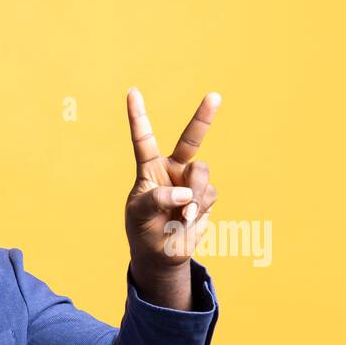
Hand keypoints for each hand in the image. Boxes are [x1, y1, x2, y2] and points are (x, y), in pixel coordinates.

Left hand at [124, 88, 219, 269]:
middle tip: (214, 96)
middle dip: (204, 117)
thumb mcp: (139, 215)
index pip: (143, 138)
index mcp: (149, 168)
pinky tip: (188, 220)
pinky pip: (208, 194)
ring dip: (194, 193)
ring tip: (182, 214)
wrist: (162, 252)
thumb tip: (187, 193)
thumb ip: (157, 200)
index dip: (138, 116)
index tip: (132, 92)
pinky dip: (198, 209)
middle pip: (191, 139)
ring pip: (202, 172)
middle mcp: (173, 169)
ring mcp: (193, 181)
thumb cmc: (143, 229)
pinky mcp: (207, 195)